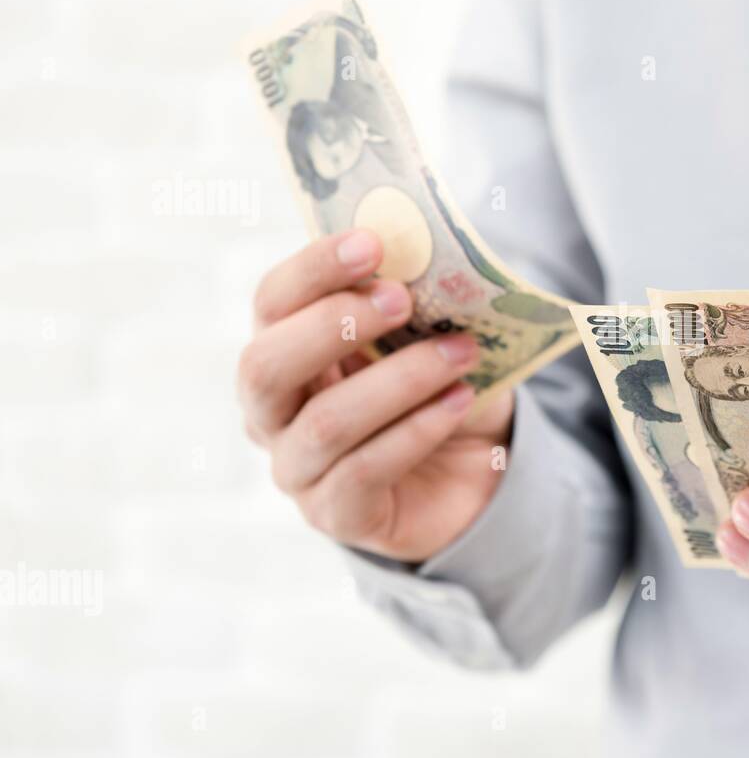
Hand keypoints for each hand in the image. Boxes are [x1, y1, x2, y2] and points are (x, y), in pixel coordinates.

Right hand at [237, 229, 513, 561]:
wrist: (474, 474)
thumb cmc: (438, 390)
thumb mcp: (430, 337)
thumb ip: (416, 300)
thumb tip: (429, 251)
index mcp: (284, 351)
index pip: (272, 302)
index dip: (313, 269)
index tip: (372, 242)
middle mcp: (272, 413)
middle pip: (265, 364)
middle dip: (334, 324)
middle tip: (402, 298)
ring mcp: (297, 469)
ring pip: (327, 421)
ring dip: (400, 378)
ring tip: (461, 352)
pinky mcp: (336, 514)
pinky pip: (366, 469)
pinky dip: (419, 428)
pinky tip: (461, 400)